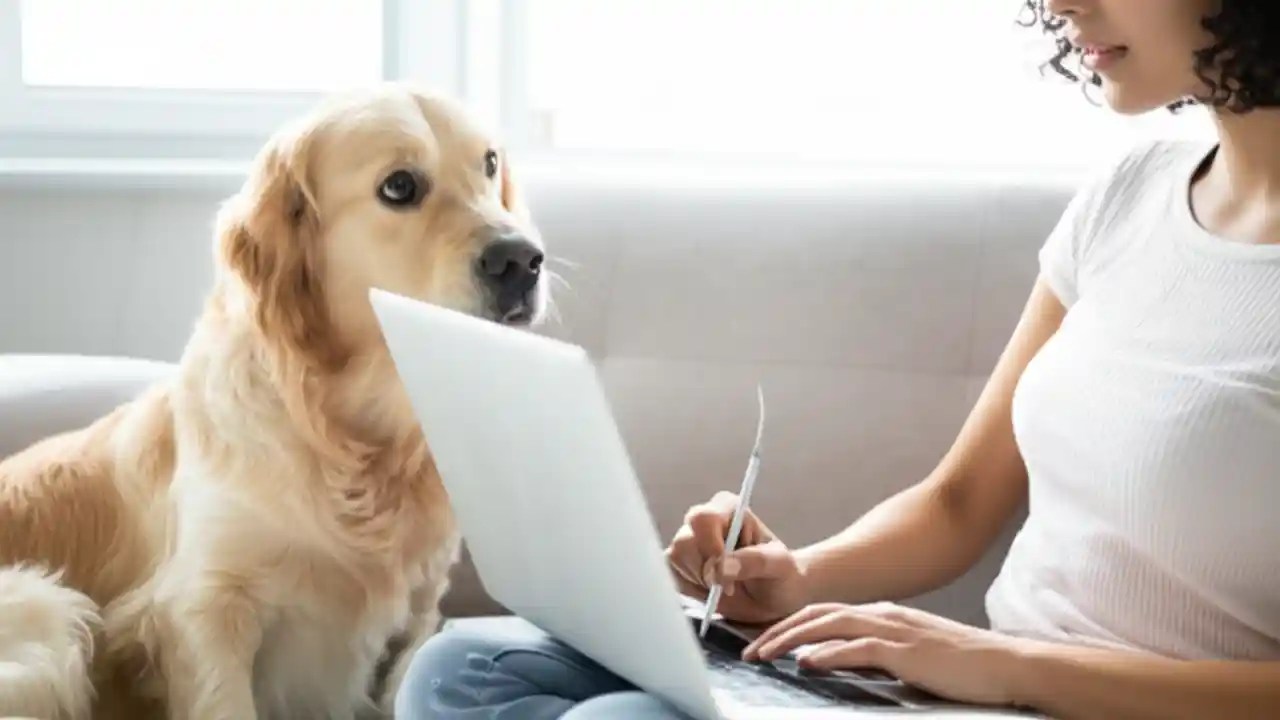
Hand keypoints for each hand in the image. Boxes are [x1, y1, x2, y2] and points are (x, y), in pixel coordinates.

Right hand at [664, 491, 809, 624]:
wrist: (774, 597)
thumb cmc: (781, 575)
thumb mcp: (779, 566)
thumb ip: (753, 561)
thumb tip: (720, 567)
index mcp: (728, 508)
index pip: (703, 519)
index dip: (711, 549)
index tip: (728, 576)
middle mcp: (704, 519)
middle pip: (684, 541)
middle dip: (705, 571)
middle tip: (729, 586)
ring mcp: (688, 540)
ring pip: (675, 559)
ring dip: (699, 582)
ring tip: (724, 586)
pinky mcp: (678, 563)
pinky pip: (670, 575)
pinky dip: (690, 589)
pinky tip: (710, 591)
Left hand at [742, 602, 1034, 706]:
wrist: (1005, 664)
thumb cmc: (960, 665)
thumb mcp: (908, 654)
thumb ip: (873, 654)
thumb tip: (831, 661)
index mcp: (882, 614)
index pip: (824, 613)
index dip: (790, 625)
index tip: (764, 641)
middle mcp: (883, 614)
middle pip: (817, 615)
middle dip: (778, 630)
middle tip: (750, 649)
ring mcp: (894, 629)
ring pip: (829, 626)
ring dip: (790, 640)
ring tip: (763, 654)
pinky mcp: (906, 650)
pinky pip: (858, 648)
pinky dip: (828, 653)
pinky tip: (806, 661)